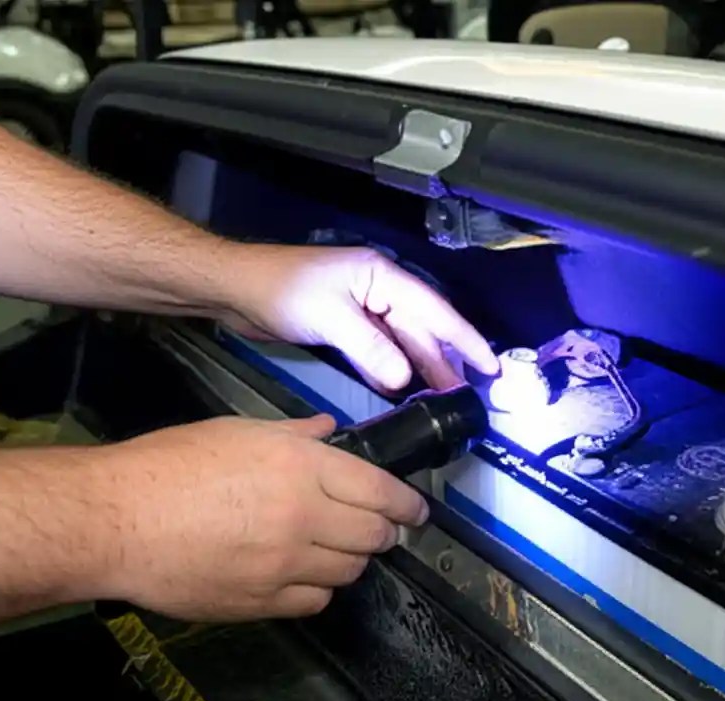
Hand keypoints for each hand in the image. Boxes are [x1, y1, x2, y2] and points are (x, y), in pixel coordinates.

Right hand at [96, 414, 425, 621]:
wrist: (118, 520)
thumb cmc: (169, 465)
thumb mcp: (237, 431)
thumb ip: (293, 434)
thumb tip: (328, 431)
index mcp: (301, 466)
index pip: (379, 490)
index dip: (407, 503)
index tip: (416, 510)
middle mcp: (303, 515)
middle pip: (374, 535)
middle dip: (386, 532)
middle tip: (381, 530)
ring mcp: (284, 563)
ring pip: (349, 571)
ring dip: (353, 560)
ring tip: (338, 549)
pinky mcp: (262, 601)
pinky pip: (315, 600)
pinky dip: (320, 589)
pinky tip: (305, 575)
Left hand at [220, 244, 498, 393]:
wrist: (235, 289)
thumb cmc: (282, 290)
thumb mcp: (330, 317)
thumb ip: (370, 348)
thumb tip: (404, 379)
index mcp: (382, 277)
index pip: (434, 310)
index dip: (465, 338)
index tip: (490, 364)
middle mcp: (378, 292)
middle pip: (421, 330)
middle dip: (444, 361)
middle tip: (467, 394)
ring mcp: (361, 310)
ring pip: (401, 343)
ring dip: (420, 369)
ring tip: (442, 398)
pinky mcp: (344, 327)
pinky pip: (378, 351)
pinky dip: (391, 370)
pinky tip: (402, 390)